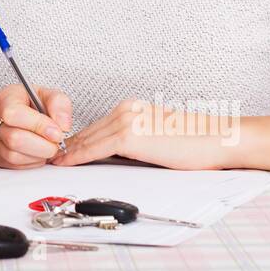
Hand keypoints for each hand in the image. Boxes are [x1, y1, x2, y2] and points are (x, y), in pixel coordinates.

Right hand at [0, 84, 72, 168]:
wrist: (26, 113)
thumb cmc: (37, 103)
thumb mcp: (51, 96)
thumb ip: (60, 105)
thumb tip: (63, 126)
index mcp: (5, 98)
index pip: (14, 114)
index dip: (38, 126)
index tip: (57, 133)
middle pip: (14, 139)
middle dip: (42, 145)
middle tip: (56, 143)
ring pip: (14, 156)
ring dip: (38, 155)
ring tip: (47, 146)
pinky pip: (13, 166)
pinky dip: (31, 162)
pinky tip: (37, 152)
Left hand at [51, 98, 240, 170]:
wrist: (218, 139)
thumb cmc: (196, 142)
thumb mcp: (158, 136)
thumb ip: (135, 140)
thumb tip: (115, 155)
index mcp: (133, 108)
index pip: (98, 126)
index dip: (78, 140)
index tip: (64, 150)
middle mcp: (127, 110)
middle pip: (89, 132)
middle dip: (69, 146)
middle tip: (51, 157)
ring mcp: (127, 121)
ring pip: (88, 139)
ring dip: (69, 151)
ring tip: (54, 162)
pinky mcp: (130, 136)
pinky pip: (95, 148)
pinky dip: (77, 156)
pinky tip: (66, 162)